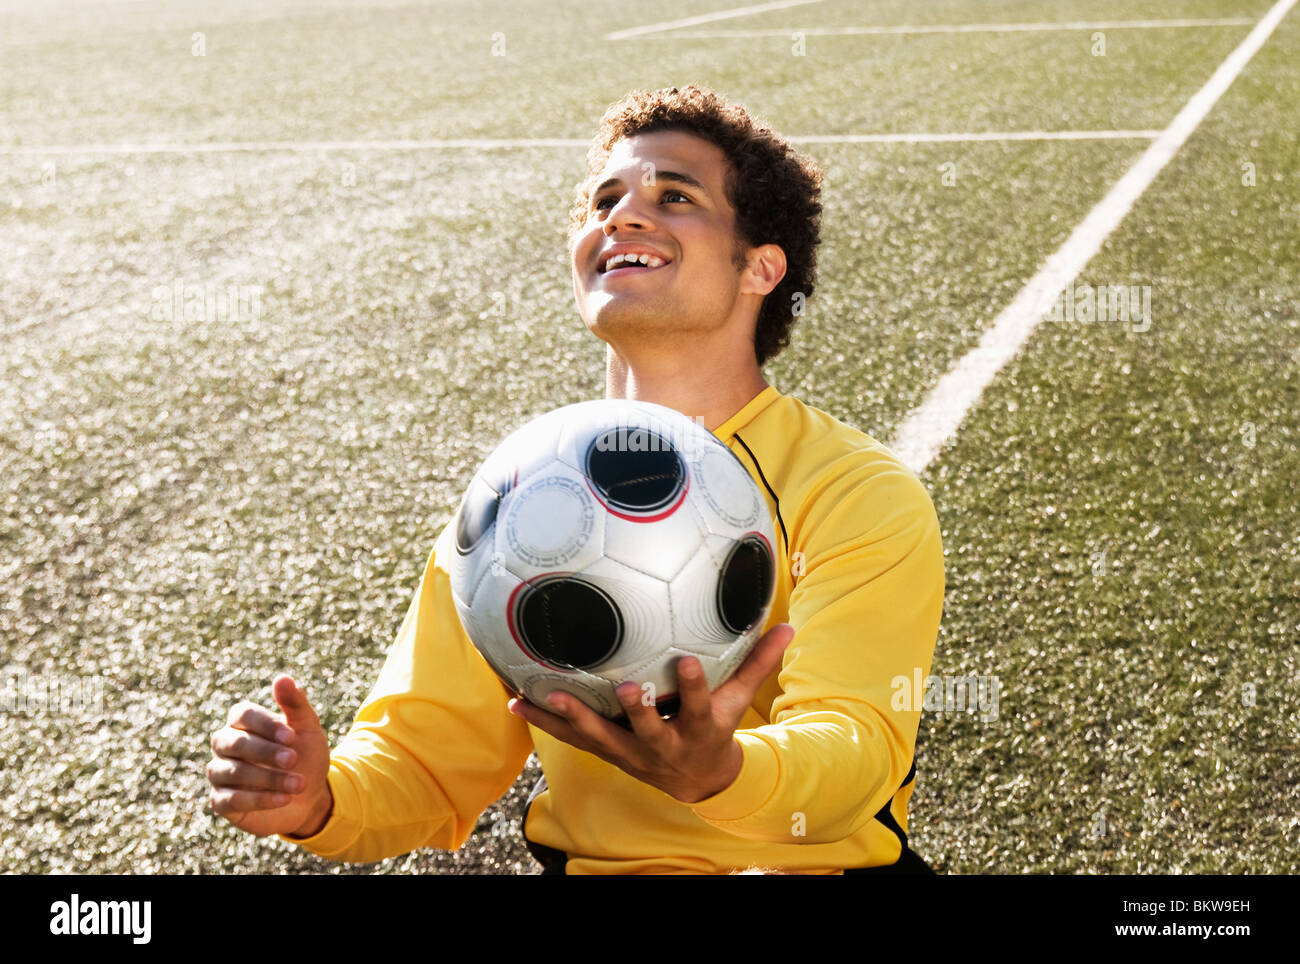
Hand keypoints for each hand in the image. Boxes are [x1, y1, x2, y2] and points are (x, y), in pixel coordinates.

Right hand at [207, 675, 332, 837]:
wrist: (310, 797)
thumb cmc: (306, 755)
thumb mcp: (307, 728)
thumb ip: (295, 703)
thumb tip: (282, 678)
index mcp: (242, 722)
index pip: (242, 715)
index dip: (265, 724)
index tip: (292, 736)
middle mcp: (225, 744)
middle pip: (235, 742)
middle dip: (266, 752)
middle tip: (293, 759)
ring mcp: (220, 773)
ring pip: (233, 772)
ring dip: (268, 778)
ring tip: (300, 784)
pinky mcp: (220, 802)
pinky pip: (231, 799)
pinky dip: (259, 799)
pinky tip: (285, 798)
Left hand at [508, 623, 793, 802]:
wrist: (697, 780)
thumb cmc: (716, 726)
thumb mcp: (738, 699)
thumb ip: (757, 662)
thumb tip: (787, 627)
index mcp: (697, 726)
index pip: (698, 704)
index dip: (693, 686)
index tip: (687, 660)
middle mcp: (663, 744)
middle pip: (648, 731)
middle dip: (637, 712)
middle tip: (624, 688)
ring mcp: (631, 752)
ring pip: (601, 737)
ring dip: (574, 719)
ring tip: (548, 697)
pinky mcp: (607, 752)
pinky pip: (571, 738)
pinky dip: (545, 721)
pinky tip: (516, 701)